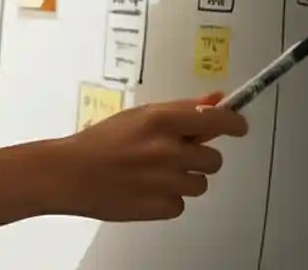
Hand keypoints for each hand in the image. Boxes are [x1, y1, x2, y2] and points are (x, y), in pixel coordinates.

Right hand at [52, 92, 247, 221]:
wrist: (68, 173)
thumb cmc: (100, 141)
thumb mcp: (139, 116)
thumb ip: (180, 110)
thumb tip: (216, 99)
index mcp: (161, 120)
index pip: (218, 120)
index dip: (234, 124)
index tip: (238, 126)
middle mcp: (168, 150)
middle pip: (214, 160)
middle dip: (199, 158)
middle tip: (174, 157)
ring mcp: (165, 181)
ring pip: (200, 184)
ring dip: (183, 180)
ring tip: (153, 175)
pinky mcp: (160, 207)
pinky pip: (180, 204)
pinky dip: (167, 199)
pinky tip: (144, 190)